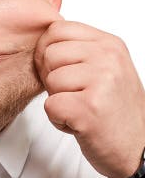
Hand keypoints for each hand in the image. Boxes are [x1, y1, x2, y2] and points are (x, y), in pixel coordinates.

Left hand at [34, 20, 144, 177]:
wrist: (138, 148)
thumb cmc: (114, 109)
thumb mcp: (104, 68)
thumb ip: (78, 50)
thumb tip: (42, 38)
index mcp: (110, 44)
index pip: (57, 29)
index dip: (47, 52)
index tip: (62, 70)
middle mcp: (109, 58)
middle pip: (49, 54)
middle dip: (52, 77)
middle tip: (75, 94)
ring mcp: (101, 81)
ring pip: (49, 80)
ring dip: (57, 100)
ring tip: (80, 108)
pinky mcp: (90, 108)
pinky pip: (50, 105)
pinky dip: (58, 119)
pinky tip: (79, 123)